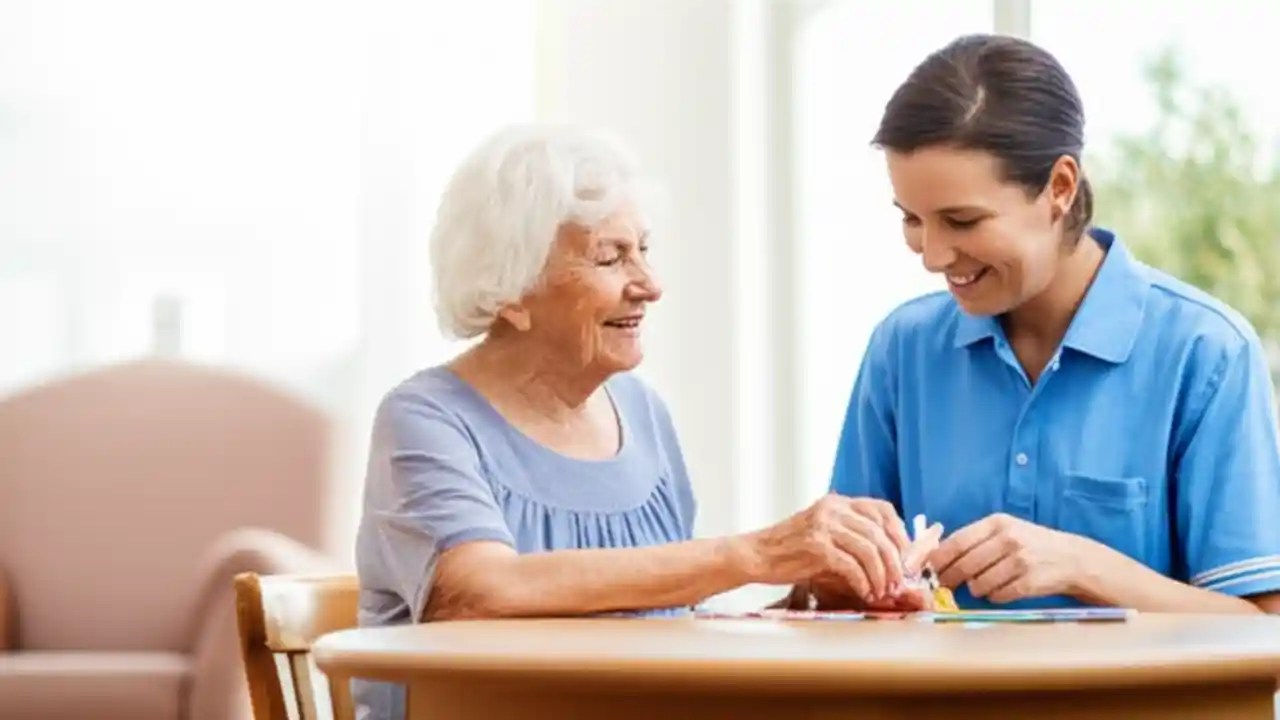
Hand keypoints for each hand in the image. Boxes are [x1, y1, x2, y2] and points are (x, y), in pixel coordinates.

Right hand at [744, 494, 910, 601]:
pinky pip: (852, 565)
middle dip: (894, 562)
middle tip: (897, 583)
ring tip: (881, 591)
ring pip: (869, 550)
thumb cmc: (791, 550)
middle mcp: (833, 509)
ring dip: (880, 575)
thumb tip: (891, 559)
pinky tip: (864, 592)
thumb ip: (852, 537)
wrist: (757, 555)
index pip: (882, 509)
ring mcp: (824, 526)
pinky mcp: (816, 546)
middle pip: (879, 533)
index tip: (906, 557)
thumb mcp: (824, 533)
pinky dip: (863, 582)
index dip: (900, 533)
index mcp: (837, 502)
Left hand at [928, 513, 1086, 602]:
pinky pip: (997, 596)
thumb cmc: (1030, 544)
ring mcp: (1019, 561)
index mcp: (996, 523)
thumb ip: (975, 540)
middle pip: (965, 565)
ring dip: (974, 590)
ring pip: (979, 584)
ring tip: (983, 585)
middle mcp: (1007, 539)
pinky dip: (993, 597)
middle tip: (945, 585)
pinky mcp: (1029, 582)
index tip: (929, 568)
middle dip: (949, 579)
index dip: (939, 558)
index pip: (957, 542)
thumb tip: (937, 558)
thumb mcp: (1005, 531)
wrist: (1071, 559)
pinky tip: (1001, 590)